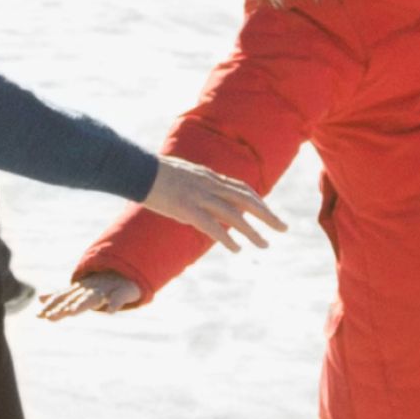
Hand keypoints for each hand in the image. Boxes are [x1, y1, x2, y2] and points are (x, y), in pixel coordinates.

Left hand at [37, 272, 144, 320]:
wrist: (126, 273)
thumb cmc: (99, 285)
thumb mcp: (79, 290)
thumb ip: (60, 296)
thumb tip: (39, 298)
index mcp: (80, 290)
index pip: (63, 298)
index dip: (51, 306)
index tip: (40, 316)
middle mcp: (90, 289)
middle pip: (74, 299)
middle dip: (62, 308)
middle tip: (50, 317)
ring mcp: (106, 290)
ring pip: (93, 297)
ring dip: (82, 304)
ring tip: (72, 312)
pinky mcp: (122, 292)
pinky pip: (119, 298)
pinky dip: (114, 304)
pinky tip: (110, 311)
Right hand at [143, 157, 280, 249]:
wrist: (136, 169)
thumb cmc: (152, 172)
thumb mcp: (181, 174)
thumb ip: (194, 185)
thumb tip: (197, 197)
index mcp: (209, 176)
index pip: (241, 188)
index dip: (257, 200)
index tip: (267, 212)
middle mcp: (209, 185)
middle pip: (247, 200)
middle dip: (267, 215)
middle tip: (283, 228)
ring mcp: (200, 197)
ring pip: (234, 216)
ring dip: (252, 232)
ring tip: (265, 245)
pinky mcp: (187, 209)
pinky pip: (213, 227)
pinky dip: (226, 238)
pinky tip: (236, 249)